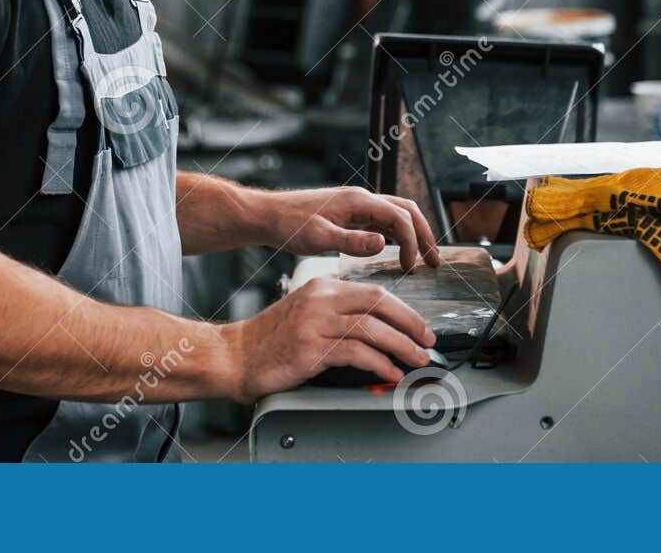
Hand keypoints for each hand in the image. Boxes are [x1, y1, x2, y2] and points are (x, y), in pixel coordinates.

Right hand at [221, 278, 435, 399]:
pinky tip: (389, 373)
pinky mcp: (311, 348)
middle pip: (379, 304)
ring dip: (401, 346)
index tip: (418, 327)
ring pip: (372, 328)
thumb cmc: (268, 341)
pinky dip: (380, 364)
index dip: (402, 310)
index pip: (373, 292)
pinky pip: (357, 353)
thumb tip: (376, 332)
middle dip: (410, 323)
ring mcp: (315, 323)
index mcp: (322, 288)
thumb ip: (336, 315)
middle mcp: (321, 300)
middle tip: (426, 340)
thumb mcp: (305, 314)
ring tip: (415, 360)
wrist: (234, 356)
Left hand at [264, 186, 442, 270]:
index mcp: (358, 201)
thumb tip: (384, 243)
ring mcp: (357, 206)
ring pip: (396, 215)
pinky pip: (382, 222)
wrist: (269, 216)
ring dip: (413, 235)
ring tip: (423, 259)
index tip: (411, 266)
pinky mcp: (351, 215)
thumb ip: (352, 241)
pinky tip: (398, 252)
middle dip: (424, 235)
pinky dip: (397, 235)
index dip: (412, 241)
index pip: (399, 217)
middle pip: (406, 211)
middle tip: (435, 261)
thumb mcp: (319, 237)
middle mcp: (362, 199)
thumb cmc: (289, 225)